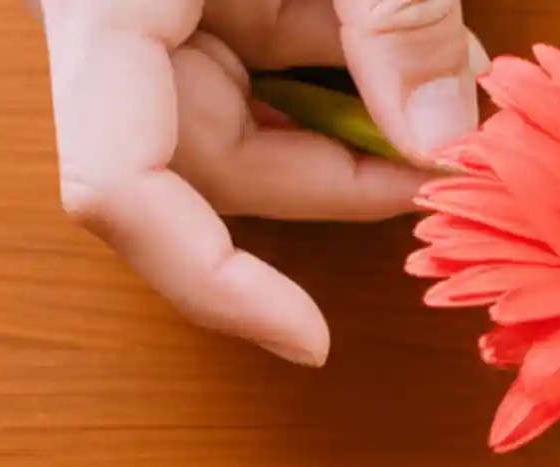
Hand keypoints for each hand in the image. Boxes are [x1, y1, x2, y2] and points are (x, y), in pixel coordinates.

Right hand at [33, 0, 487, 364]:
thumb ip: (395, 19)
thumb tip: (444, 144)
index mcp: (108, 2)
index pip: (120, 186)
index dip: (212, 282)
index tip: (310, 340)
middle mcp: (121, 18)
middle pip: (204, 168)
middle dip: (337, 185)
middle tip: (448, 172)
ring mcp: (164, 6)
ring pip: (247, 126)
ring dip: (357, 134)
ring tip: (452, 98)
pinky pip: (271, 69)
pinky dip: (349, 80)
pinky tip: (419, 65)